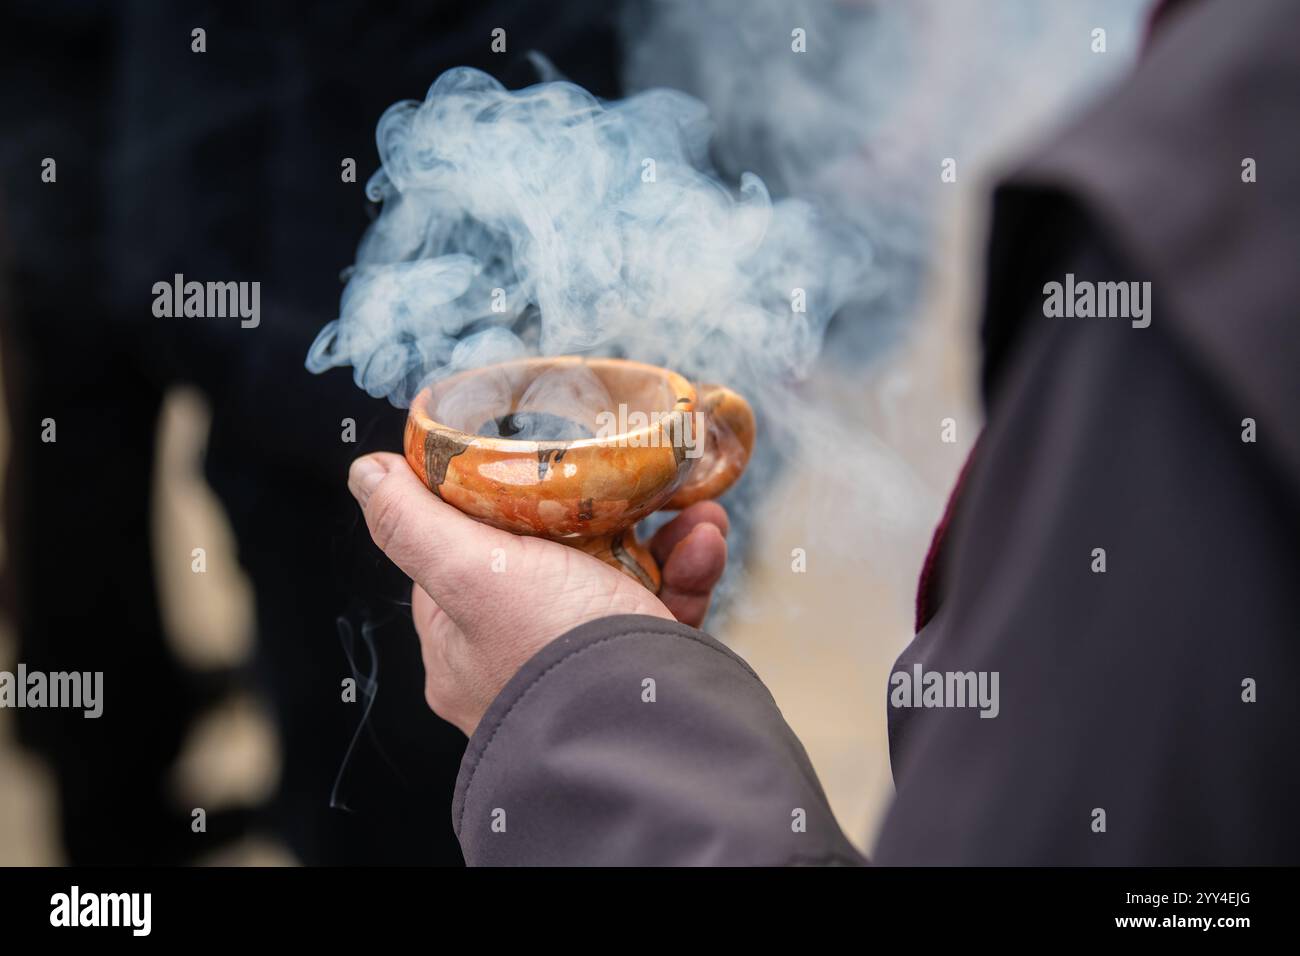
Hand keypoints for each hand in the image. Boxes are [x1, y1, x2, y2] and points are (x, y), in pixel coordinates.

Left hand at [348, 452, 728, 734]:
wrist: (652, 731)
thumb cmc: (553, 650)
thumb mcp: (473, 572)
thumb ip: (414, 523)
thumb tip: (365, 473)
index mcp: (462, 643)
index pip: (460, 553)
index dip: (491, 501)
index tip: (531, 461)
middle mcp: (518, 658)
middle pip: (552, 559)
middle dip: (605, 511)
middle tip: (634, 477)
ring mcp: (584, 665)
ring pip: (621, 578)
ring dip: (664, 536)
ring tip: (696, 512)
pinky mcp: (644, 668)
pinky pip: (664, 608)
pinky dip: (690, 571)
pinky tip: (708, 541)